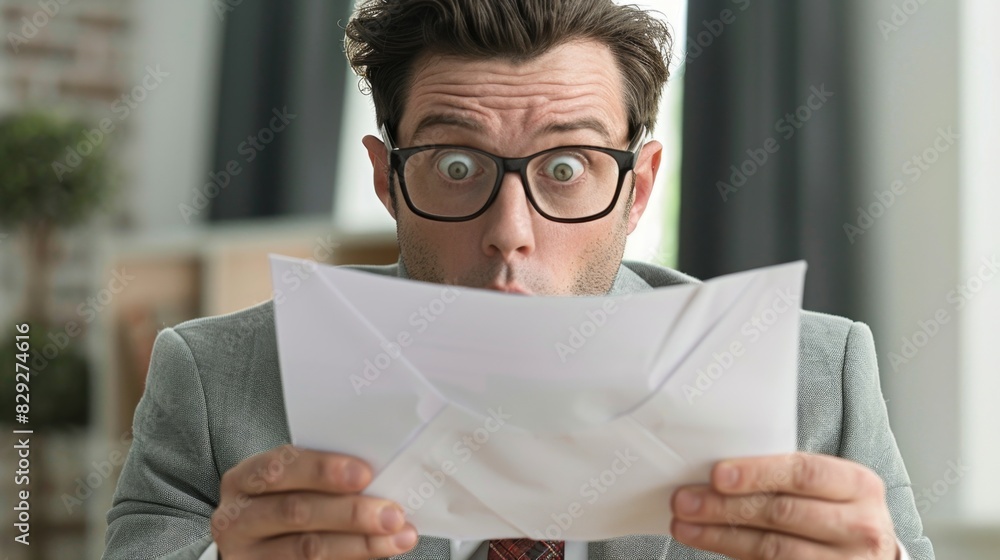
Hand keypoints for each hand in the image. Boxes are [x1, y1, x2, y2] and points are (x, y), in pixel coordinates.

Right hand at [211, 444, 417, 558]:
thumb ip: (322, 476)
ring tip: (397, 536)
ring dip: (360, 543)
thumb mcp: (290, 482)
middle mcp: (238, 519)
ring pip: (307, 549)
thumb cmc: (282, 500)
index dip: (322, 470)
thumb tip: (380, 476)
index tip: (365, 473)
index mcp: (243, 481)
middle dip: (350, 512)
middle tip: (392, 513)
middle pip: (296, 511)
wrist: (258, 541)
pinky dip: (351, 559)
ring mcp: (248, 556)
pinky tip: (379, 552)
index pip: (279, 468)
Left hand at [670, 453, 898, 559]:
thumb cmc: (839, 512)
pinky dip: (734, 555)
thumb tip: (718, 472)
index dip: (758, 473)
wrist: (871, 556)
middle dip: (726, 506)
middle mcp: (859, 526)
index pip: (804, 473)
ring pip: (772, 548)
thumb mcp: (829, 487)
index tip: (717, 475)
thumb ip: (785, 476)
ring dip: (720, 536)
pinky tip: (709, 544)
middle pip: (782, 513)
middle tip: (685, 501)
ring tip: (685, 526)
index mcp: (858, 486)